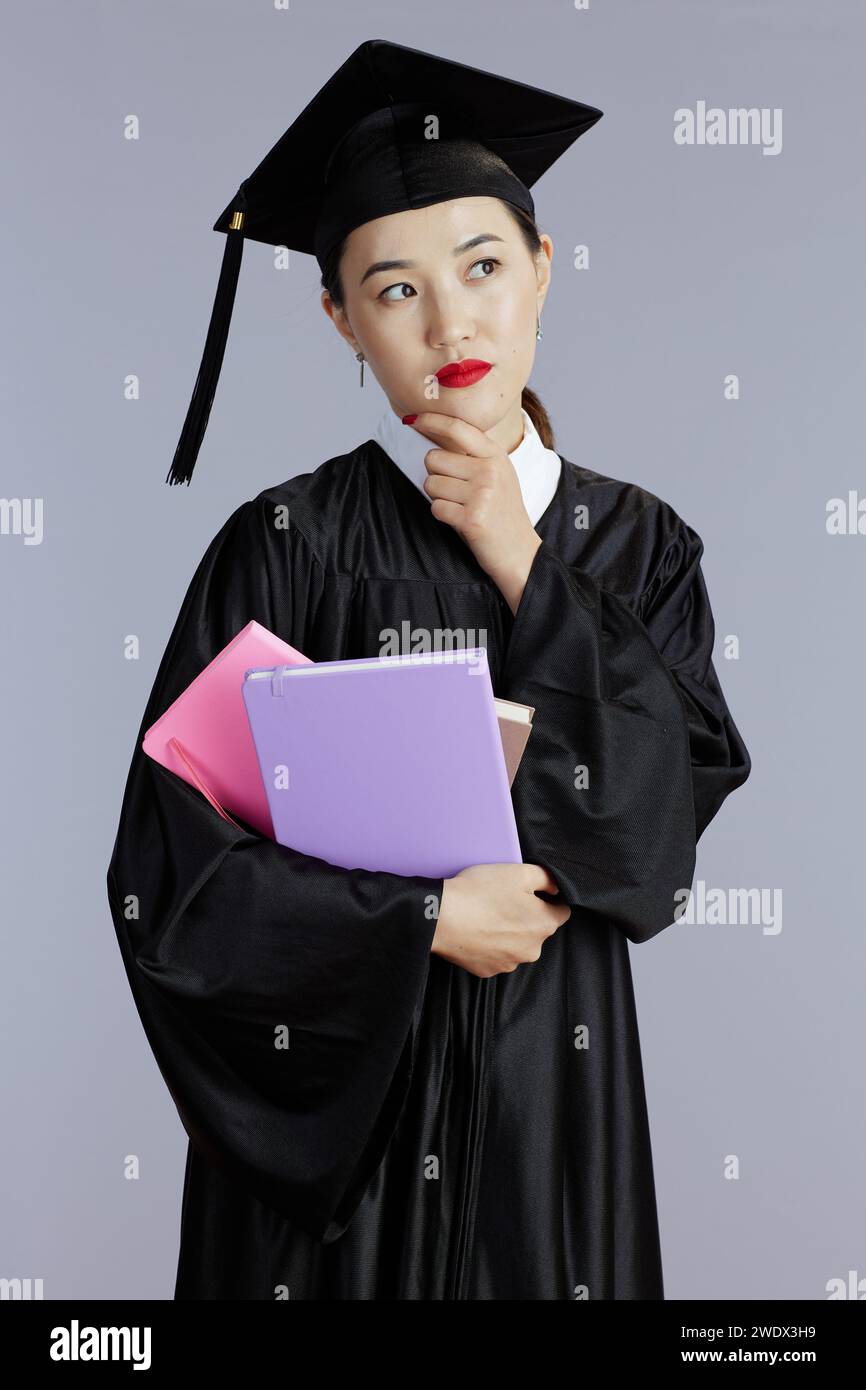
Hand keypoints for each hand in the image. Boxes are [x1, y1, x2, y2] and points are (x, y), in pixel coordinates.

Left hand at [403, 411, 542, 614]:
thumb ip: (473, 455)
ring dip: (439, 498)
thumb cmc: (502, 513)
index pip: (458, 429)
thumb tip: (434, 435)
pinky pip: (436, 507)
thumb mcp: (498, 475)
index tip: (413, 418)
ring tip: (461, 507)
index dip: (432, 421)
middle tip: (456, 492)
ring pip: (431, 484)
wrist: (520, 552)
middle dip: (436, 476)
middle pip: (434, 459)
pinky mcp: (471, 518)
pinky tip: (460, 520)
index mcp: (496, 456)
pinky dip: (442, 515)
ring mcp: (482, 494)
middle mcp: (489, 471)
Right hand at [431, 862, 571, 977]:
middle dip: (526, 915)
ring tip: (486, 915)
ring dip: (508, 932)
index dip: (549, 897)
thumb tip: (555, 888)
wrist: (441, 918)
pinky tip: (476, 930)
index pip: (562, 910)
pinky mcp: (488, 970)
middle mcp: (532, 950)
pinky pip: (496, 955)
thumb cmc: (480, 893)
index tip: (530, 891)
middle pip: (538, 929)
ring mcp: (509, 963)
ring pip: (516, 944)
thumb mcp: (519, 872)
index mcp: (544, 925)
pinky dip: (490, 944)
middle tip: (503, 900)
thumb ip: (547, 878)